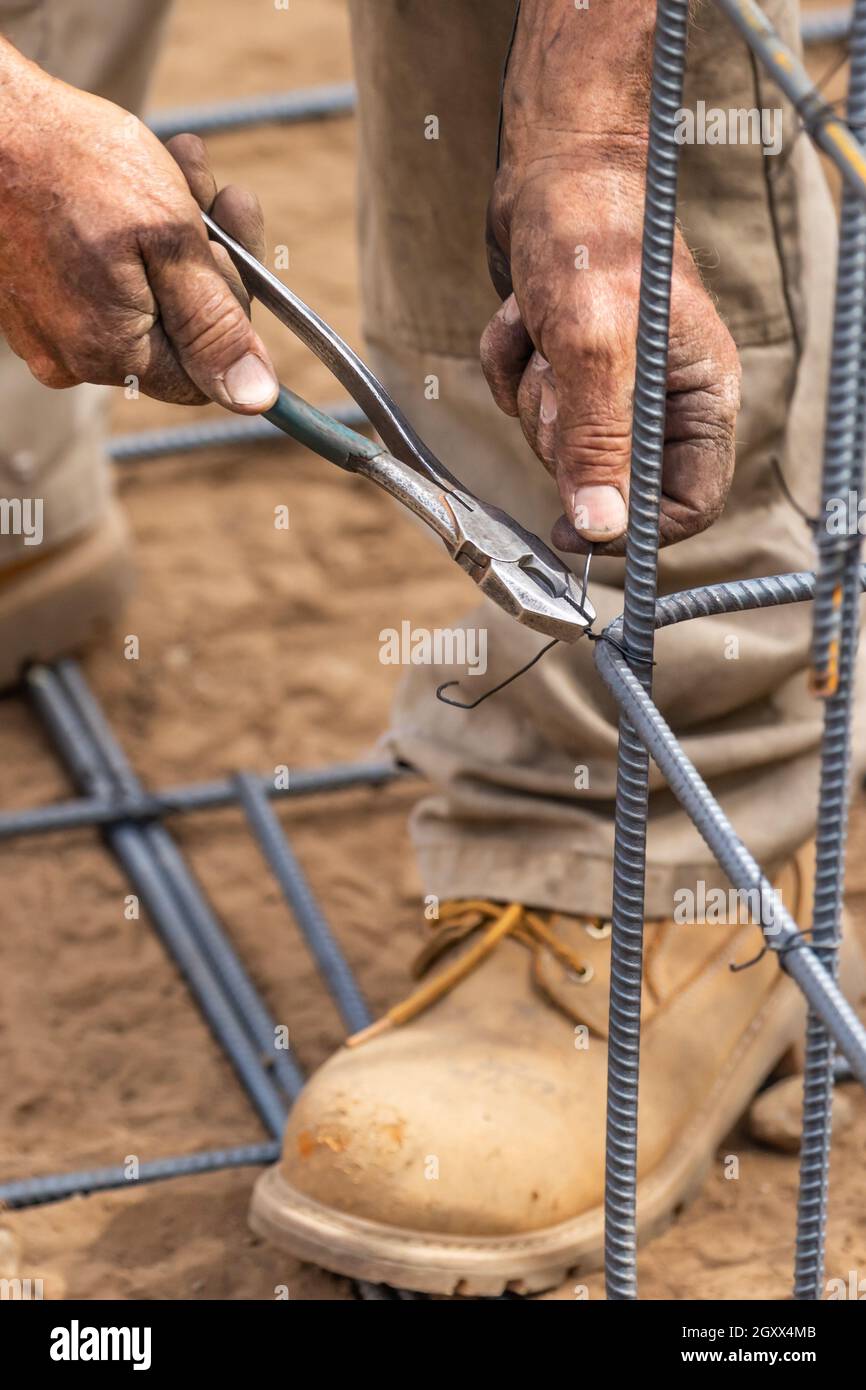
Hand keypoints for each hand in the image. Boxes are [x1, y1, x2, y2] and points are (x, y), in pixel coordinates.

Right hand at [0, 46, 277, 411]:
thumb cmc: (75, 164)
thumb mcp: (169, 240)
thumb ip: (215, 325)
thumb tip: (256, 399)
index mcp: (111, 355)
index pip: (205, 375)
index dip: (231, 314)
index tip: (233, 248)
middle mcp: (74, 359)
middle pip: (178, 334)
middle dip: (208, 263)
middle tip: (220, 195)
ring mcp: (46, 331)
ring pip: (146, 298)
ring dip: (179, 235)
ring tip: (184, 167)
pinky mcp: (32, 300)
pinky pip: (103, 282)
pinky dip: (132, 236)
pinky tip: (141, 180)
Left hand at [480, 152, 741, 555]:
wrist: (552, 159)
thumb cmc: (594, 237)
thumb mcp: (596, 351)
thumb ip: (599, 445)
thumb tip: (600, 530)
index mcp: (699, 397)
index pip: (688, 502)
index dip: (638, 527)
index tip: (580, 534)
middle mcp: (658, 395)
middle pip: (603, 476)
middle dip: (563, 429)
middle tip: (560, 374)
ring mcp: (607, 377)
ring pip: (553, 438)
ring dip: (531, 386)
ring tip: (544, 324)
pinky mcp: (561, 358)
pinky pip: (519, 397)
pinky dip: (508, 359)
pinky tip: (522, 314)